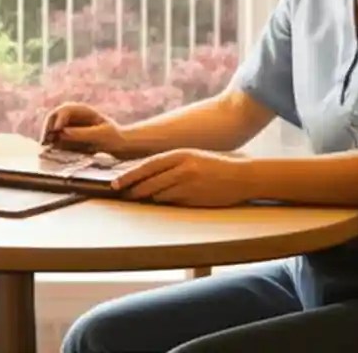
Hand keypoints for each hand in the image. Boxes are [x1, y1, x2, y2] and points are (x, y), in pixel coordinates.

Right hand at [39, 103, 126, 154]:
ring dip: (47, 137)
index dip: (58, 119)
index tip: (56, 131)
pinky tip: (49, 152)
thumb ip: (82, 133)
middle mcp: (73, 116)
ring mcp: (69, 126)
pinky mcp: (67, 137)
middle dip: (48, 128)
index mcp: (83, 111)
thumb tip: (62, 132)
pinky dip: (51, 144)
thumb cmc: (114, 138)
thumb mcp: (100, 136)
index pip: (65, 110)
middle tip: (45, 142)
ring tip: (45, 148)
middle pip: (54, 117)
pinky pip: (54, 139)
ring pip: (51, 128)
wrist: (120, 147)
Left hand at [112, 149, 251, 206]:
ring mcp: (189, 186)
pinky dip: (163, 202)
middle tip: (120, 194)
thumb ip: (170, 163)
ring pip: (159, 195)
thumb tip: (145, 173)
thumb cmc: (214, 165)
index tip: (115, 182)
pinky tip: (158, 202)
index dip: (129, 175)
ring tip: (135, 199)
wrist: (243, 176)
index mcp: (181, 154)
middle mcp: (183, 169)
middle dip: (132, 190)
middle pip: (149, 182)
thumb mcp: (191, 156)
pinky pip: (172, 203)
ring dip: (146, 198)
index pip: (148, 165)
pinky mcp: (195, 200)